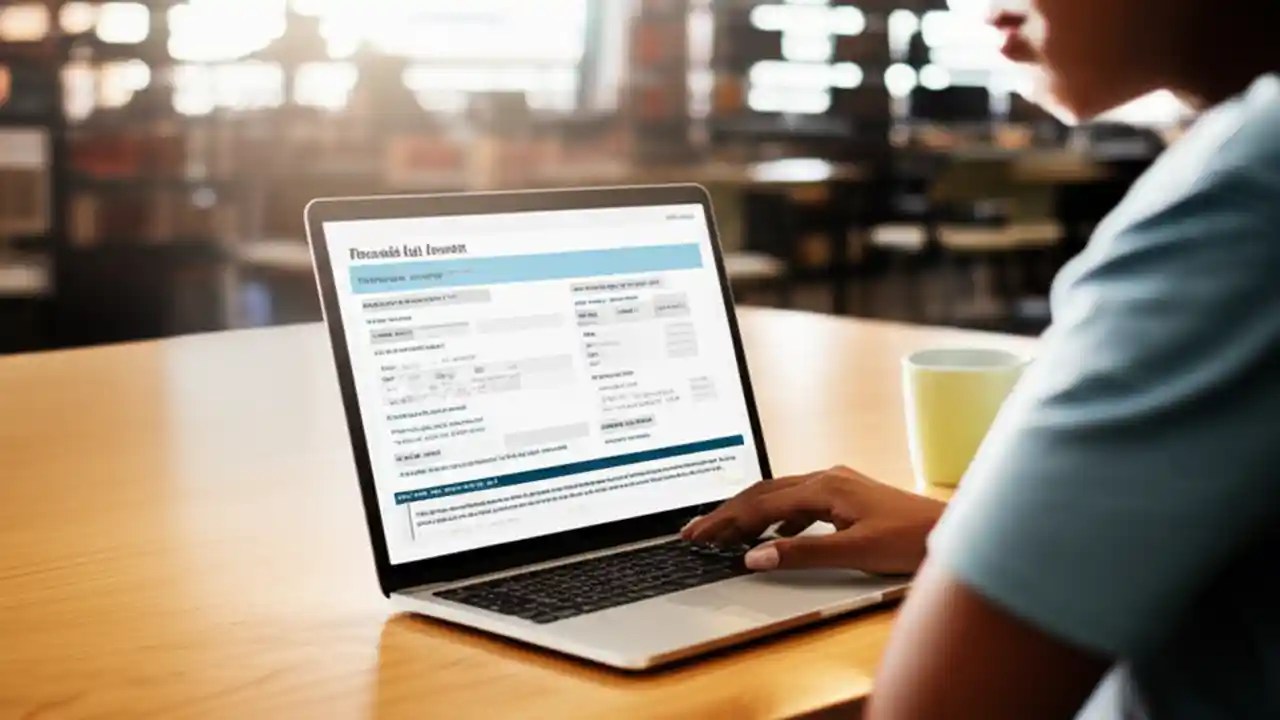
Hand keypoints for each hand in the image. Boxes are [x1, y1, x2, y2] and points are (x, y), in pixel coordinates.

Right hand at [681, 466, 945, 574]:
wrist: (953, 532)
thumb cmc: (912, 539)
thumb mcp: (854, 552)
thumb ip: (802, 554)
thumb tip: (755, 555)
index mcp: (824, 487)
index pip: (760, 505)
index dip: (725, 521)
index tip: (697, 534)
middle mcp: (827, 478)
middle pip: (764, 493)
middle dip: (728, 512)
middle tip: (696, 531)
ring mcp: (838, 484)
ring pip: (780, 495)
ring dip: (751, 513)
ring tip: (726, 533)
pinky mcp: (847, 495)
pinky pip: (799, 502)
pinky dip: (777, 517)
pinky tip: (775, 535)